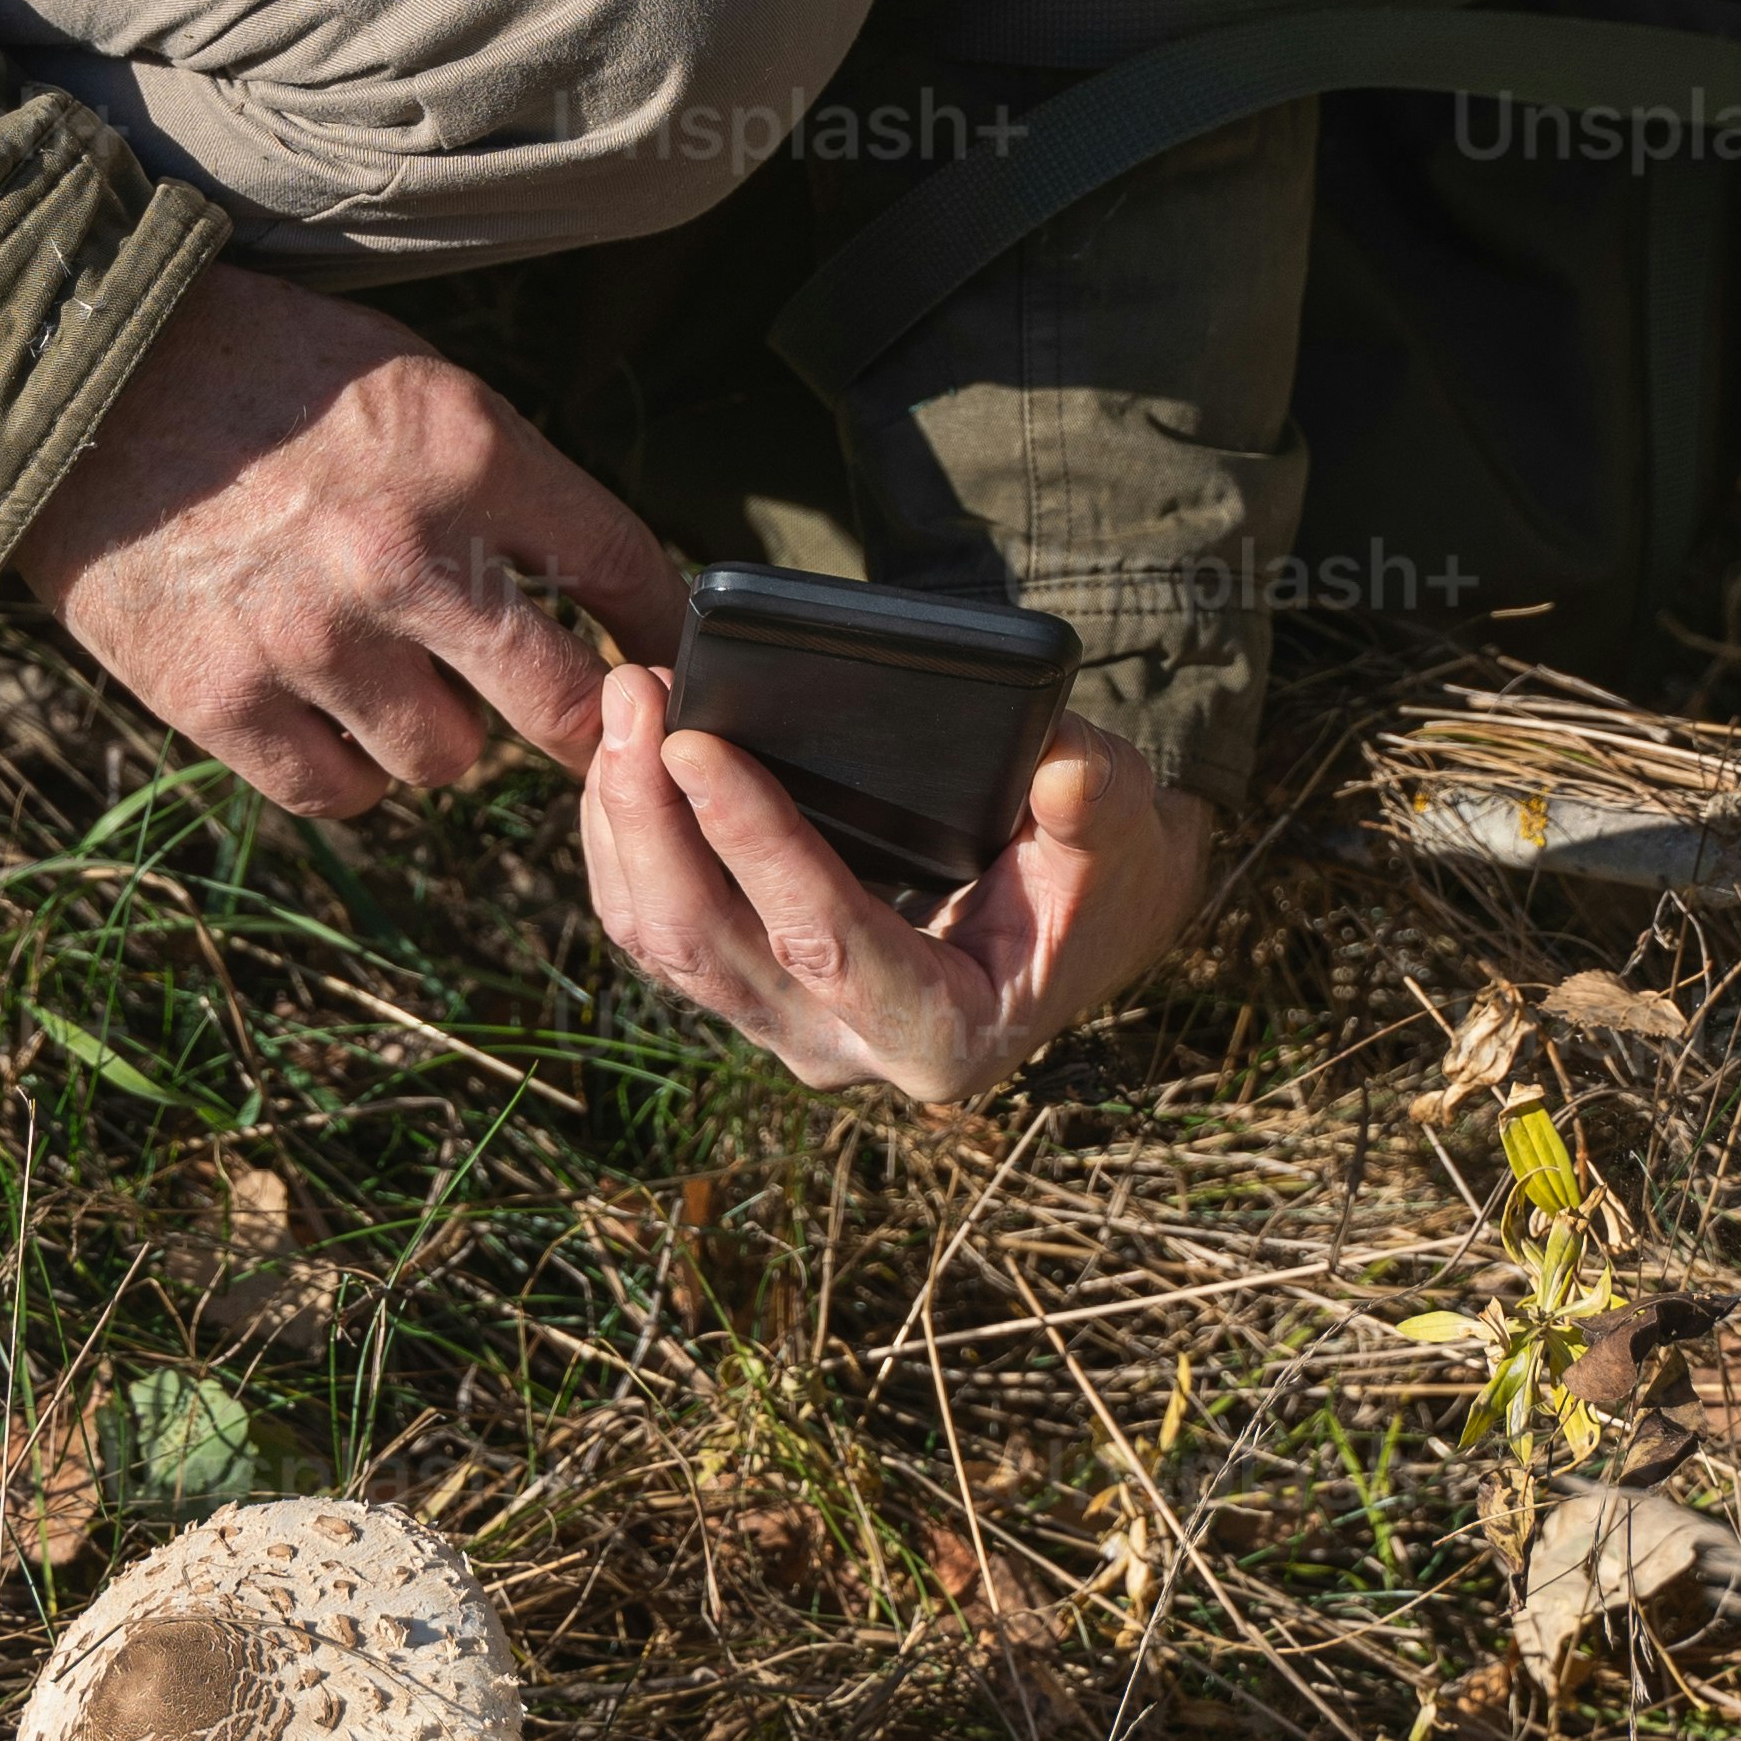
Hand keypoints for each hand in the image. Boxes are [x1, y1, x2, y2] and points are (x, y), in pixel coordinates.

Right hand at [17, 263, 684, 818]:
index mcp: (469, 450)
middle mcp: (406, 551)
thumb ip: (502, 480)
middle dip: (574, 726)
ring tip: (390, 682)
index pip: (621, 569)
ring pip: (446, 763)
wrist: (76, 384)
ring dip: (435, 737)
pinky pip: (340, 795)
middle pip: (557, 707)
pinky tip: (320, 714)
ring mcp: (313, 636)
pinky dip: (344, 770)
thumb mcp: (409, 382)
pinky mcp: (223, 699)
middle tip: (559, 725)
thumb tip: (594, 589)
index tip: (665, 664)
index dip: (660, 634)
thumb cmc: (259, 376)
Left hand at [581, 665, 1207, 1100]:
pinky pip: (652, 926)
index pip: (825, 941)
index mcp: (945, 1034)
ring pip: (662, 941)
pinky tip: (621, 750)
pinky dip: (624, 837)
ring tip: (620, 700)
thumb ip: (1097, 808)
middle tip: (633, 691)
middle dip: (652, 816)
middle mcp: (846, 1048)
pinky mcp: (747, 990)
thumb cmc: (1095, 876)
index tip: (693, 743)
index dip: (756, 842)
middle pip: (709, 945)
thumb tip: (1060, 772)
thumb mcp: (1119, 834)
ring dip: (622, 820)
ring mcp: (784, 1027)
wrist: (1074, 920)